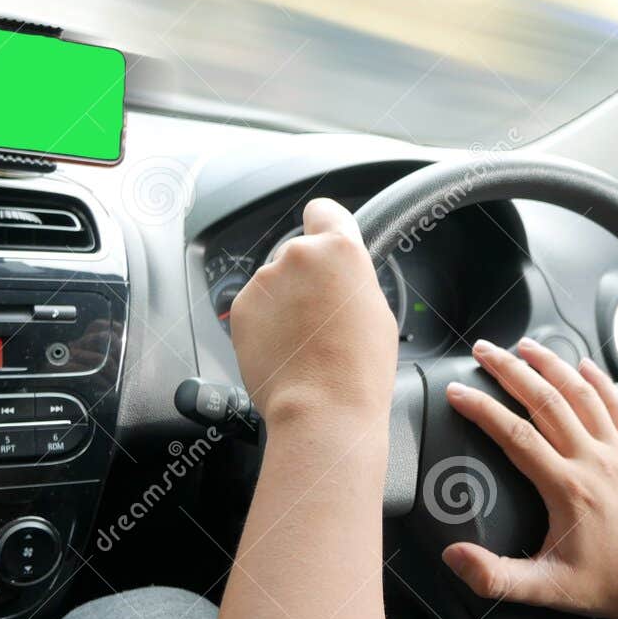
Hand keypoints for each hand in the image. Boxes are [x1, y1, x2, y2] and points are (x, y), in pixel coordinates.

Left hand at [228, 198, 398, 429]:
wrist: (322, 408)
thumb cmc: (358, 369)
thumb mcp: (377, 311)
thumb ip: (352, 280)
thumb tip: (339, 281)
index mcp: (340, 249)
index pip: (323, 210)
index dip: (324, 225)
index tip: (323, 240)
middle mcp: (297, 255)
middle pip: (298, 254)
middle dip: (306, 278)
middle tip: (323, 316)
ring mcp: (265, 281)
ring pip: (275, 284)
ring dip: (284, 303)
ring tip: (304, 342)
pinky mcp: (240, 308)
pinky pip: (255, 308)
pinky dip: (265, 324)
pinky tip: (284, 350)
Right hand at [441, 338, 617, 618]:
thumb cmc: (606, 583)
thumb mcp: (545, 589)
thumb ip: (495, 576)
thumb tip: (453, 556)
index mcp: (567, 489)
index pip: (515, 435)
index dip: (482, 409)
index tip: (458, 392)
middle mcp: (594, 461)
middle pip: (547, 400)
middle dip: (511, 369)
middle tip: (484, 351)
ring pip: (582, 393)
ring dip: (552, 364)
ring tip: (525, 346)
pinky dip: (600, 380)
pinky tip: (583, 364)